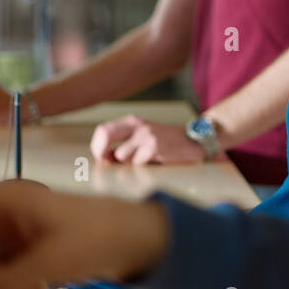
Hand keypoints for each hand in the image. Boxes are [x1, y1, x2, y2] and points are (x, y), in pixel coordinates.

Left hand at [89, 117, 204, 164]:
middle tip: (107, 163)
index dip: (97, 146)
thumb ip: (124, 143)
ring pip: (121, 155)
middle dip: (101, 153)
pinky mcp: (154, 146)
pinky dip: (142, 167)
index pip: (102, 130)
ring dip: (128, 163)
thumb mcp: (141, 137)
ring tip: (141, 161)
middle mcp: (136, 124)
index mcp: (131, 121)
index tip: (102, 159)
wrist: (191, 142)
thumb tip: (104, 158)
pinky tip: (154, 161)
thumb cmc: (164, 143)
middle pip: (105, 135)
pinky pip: (137, 163)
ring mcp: (145, 134)